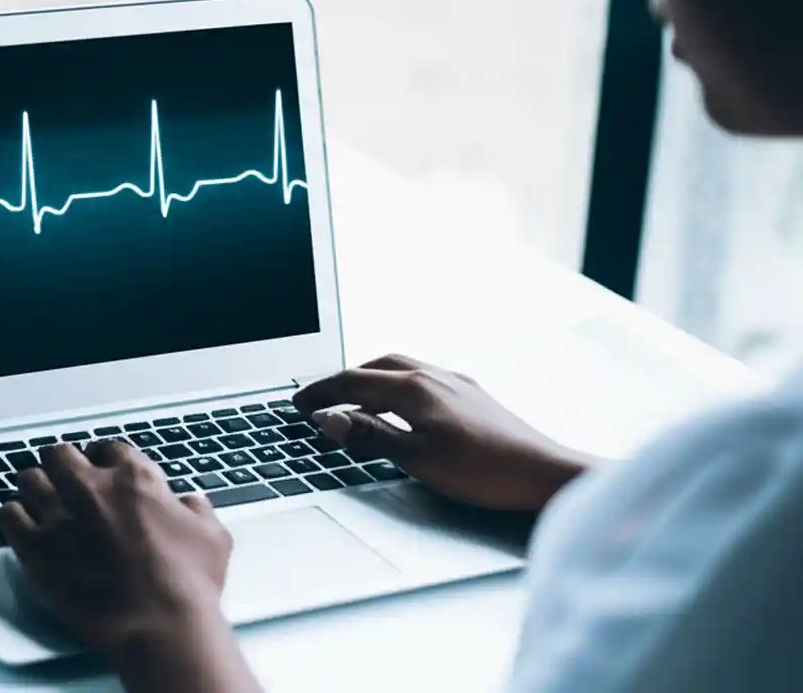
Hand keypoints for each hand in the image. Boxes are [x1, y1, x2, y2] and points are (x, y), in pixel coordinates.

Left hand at [0, 441, 256, 691]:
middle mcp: (91, 488)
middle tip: (68, 484)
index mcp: (134, 478)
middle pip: (61, 454)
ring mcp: (59, 516)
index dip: (106, 462)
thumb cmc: (187, 583)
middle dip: (64, 467)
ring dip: (36, 489)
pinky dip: (14, 517)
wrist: (159, 623)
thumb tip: (190, 503)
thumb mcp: (212, 536)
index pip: (109, 449)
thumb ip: (196, 510)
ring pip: (30, 479)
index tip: (105, 474)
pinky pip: (7, 515)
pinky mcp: (34, 548)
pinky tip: (22, 526)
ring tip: (41, 502)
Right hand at [294, 354, 595, 511]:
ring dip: (369, 381)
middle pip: (375, 366)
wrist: (543, 473)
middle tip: (320, 401)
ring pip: (400, 370)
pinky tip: (400, 410)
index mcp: (415, 388)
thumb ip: (371, 435)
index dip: (321, 393)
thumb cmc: (483, 471)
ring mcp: (456, 383)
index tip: (297, 404)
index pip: (353, 382)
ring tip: (353, 405)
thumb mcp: (417, 458)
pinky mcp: (472, 395)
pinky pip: (421, 379)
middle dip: (342, 380)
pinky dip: (395, 388)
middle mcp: (434, 376)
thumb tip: (330, 418)